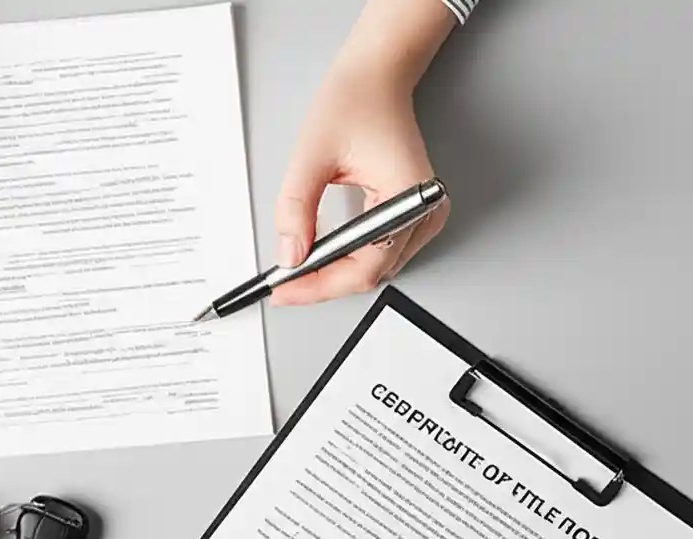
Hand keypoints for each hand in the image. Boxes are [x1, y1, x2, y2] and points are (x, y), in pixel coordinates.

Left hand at [271, 0, 453, 305]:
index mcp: (407, 194)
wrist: (374, 80)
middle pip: (372, 272)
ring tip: (296, 274)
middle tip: (282, 285)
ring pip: (376, 269)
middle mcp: (424, 210)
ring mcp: (423, 215)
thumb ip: (296, 209)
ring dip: (335, 276)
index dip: (321, 283)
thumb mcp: (310, 157)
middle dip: (323, 283)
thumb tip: (290, 255)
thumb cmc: (353, 104)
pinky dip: (348, 261)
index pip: (366, 263)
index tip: (286, 288)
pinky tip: (321, 259)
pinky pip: (380, 254)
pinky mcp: (413, 215)